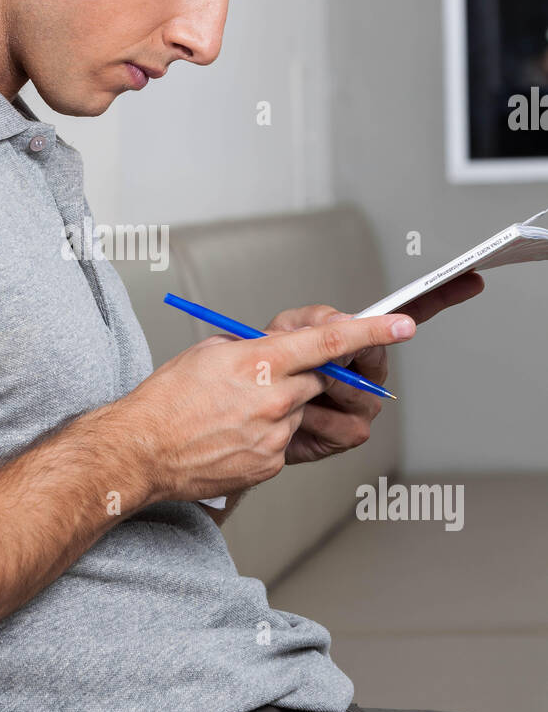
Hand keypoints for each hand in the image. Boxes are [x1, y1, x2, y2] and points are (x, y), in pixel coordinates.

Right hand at [121, 312, 418, 503]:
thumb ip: (257, 348)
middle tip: (267, 379)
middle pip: (318, 379)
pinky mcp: (271, 464)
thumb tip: (283, 348)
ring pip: (300, 412)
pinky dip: (266, 437)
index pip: (329, 341)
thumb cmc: (167, 399)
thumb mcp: (210, 352)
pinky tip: (232, 436)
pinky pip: (286, 442)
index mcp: (260, 360)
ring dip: (281, 409)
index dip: (372, 331)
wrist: (141, 451)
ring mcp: (276, 435)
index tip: (404, 325)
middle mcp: (275, 398)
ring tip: (236, 414)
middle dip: (303, 377)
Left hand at [262, 270, 484, 464]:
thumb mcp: (280, 332)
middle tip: (319, 359)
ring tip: (295, 390)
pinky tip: (299, 416)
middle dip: (348, 355)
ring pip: (364, 394)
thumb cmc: (260, 370)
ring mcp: (362, 402)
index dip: (441, 296)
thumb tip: (349, 320)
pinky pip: (347, 424)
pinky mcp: (347, 433)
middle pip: (379, 356)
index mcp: (357, 338)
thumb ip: (314, 320)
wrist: (240, 415)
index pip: (406, 315)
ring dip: (324, 390)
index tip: (471, 278)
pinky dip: (316, 419)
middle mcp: (368, 370)